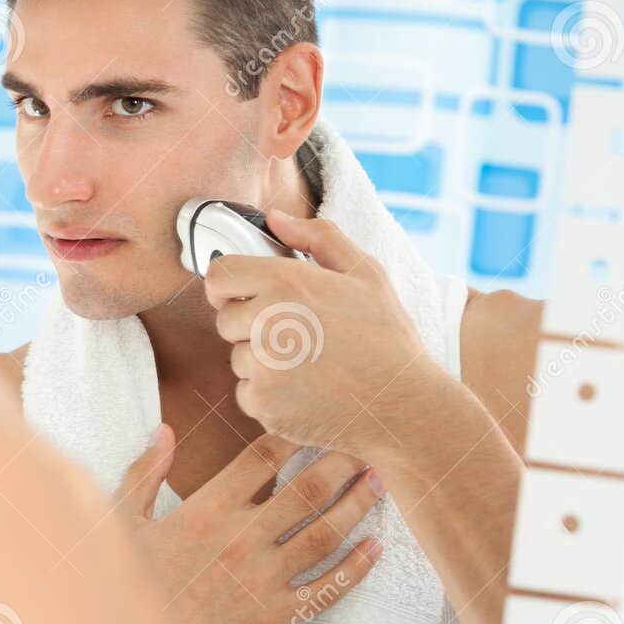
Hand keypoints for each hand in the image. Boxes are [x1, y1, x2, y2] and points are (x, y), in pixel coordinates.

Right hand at [114, 425, 383, 623]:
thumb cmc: (128, 589)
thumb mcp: (121, 524)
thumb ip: (144, 473)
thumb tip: (165, 430)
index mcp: (207, 510)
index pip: (262, 458)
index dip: (294, 434)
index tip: (316, 421)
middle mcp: (242, 538)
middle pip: (307, 490)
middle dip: (341, 463)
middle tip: (365, 444)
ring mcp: (262, 579)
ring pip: (325, 534)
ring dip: (357, 505)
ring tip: (378, 484)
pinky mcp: (274, 618)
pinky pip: (325, 589)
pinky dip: (356, 568)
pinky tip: (375, 548)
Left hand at [204, 210, 440, 465]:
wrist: (403, 404)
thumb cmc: (387, 337)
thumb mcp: (366, 273)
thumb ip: (318, 237)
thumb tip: (275, 218)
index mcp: (286, 283)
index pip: (220, 276)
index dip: (227, 285)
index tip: (242, 295)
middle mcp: (267, 323)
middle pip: (225, 320)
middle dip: (250, 325)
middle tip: (294, 333)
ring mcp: (263, 368)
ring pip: (238, 358)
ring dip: (261, 361)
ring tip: (308, 364)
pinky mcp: (263, 405)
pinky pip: (246, 393)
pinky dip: (268, 394)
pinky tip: (305, 390)